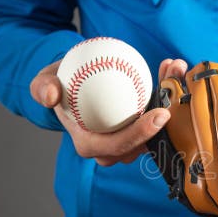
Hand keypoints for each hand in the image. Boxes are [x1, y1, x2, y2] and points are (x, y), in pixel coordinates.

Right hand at [29, 57, 187, 165]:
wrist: (72, 83)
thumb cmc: (59, 86)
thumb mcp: (43, 82)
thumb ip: (42, 87)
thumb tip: (51, 94)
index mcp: (91, 144)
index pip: (119, 146)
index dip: (141, 135)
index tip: (160, 114)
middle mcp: (114, 148)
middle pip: (145, 141)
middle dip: (166, 118)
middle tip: (173, 85)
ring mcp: (131, 139)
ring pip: (157, 129)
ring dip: (171, 100)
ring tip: (175, 70)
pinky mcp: (144, 126)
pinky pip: (160, 114)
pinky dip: (168, 91)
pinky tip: (172, 68)